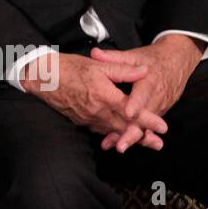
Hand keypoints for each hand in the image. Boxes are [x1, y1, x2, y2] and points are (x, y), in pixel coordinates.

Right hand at [22, 52, 168, 151]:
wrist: (43, 77)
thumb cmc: (70, 68)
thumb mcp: (98, 64)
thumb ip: (123, 70)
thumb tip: (144, 71)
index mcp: (104, 95)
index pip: (131, 111)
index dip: (148, 120)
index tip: (163, 127)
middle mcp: (97, 110)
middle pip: (124, 127)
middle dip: (142, 136)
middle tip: (158, 144)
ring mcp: (88, 118)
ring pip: (113, 131)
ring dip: (128, 137)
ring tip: (144, 142)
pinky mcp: (81, 121)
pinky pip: (100, 129)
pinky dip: (112, 133)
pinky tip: (119, 134)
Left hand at [91, 36, 201, 150]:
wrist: (177, 62)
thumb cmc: (153, 59)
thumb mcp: (134, 56)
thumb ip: (114, 57)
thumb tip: (95, 54)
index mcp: (149, 80)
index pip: (143, 94)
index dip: (135, 104)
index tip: (128, 113)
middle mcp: (156, 97)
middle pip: (144, 118)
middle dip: (132, 132)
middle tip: (120, 144)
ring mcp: (159, 107)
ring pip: (145, 125)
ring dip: (132, 137)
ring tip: (117, 146)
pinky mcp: (159, 112)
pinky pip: (147, 126)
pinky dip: (136, 135)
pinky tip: (122, 142)